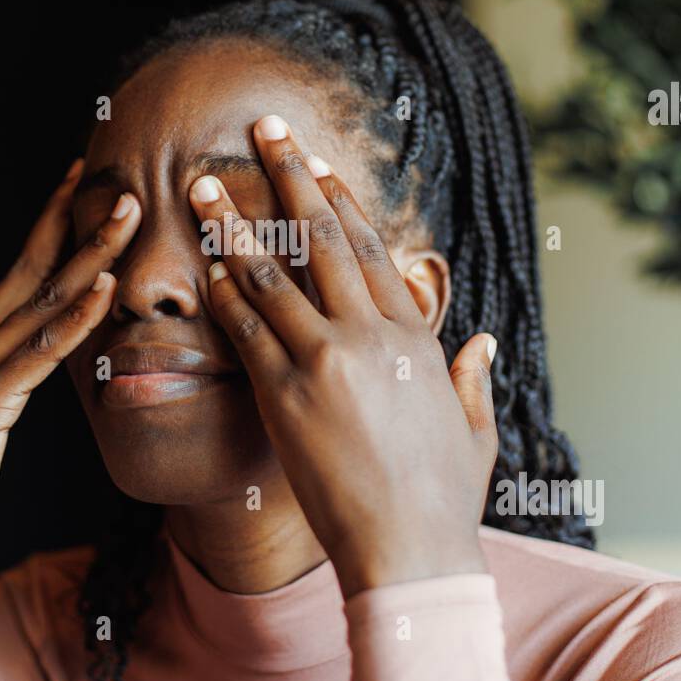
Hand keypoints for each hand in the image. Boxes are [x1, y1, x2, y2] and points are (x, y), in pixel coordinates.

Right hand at [0, 163, 140, 583]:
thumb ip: (10, 383)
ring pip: (40, 302)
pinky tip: (104, 290)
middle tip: (120, 187)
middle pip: (30, 272)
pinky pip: (37, 354)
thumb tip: (43, 362)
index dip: (53, 226)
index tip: (84, 187)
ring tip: (127, 219)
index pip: (17, 274)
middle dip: (77, 222)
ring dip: (89, 255)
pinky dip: (74, 319)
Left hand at [189, 116, 497, 599]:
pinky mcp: (283, 395)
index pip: (369, 248)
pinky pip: (244, 329)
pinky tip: (199, 263)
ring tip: (200, 186)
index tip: (316, 164)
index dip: (339, 199)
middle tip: (262, 130)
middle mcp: (369, 333)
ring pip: (271, 273)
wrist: (410, 550)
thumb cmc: (444, 497)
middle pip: (320, 238)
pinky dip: (221, 292)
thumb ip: (474, 378)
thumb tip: (481, 343)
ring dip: (232, 224)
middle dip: (287, 177)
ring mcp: (324, 360)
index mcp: (413, 335)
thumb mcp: (474, 429)